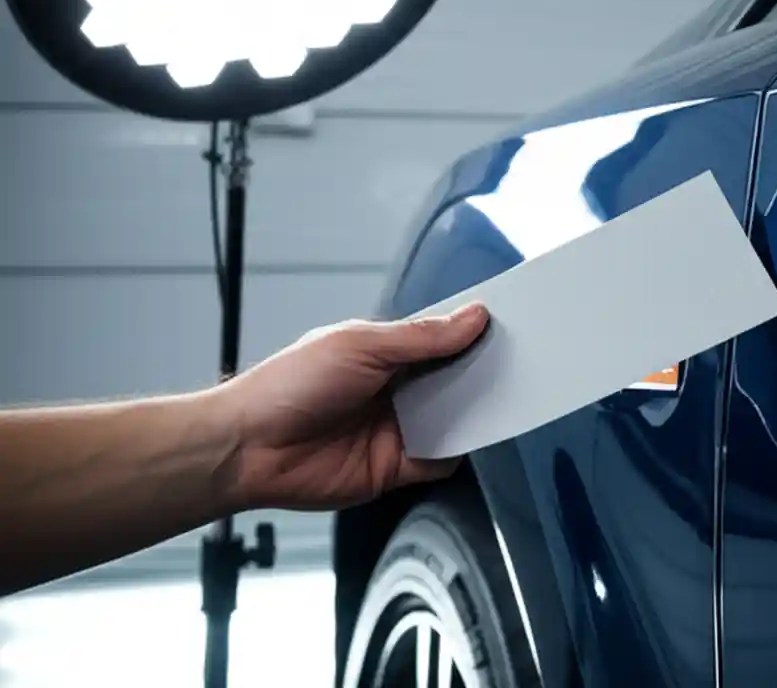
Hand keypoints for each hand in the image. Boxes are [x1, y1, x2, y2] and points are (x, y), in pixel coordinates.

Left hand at [212, 303, 487, 510]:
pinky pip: (440, 459)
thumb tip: (474, 316)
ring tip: (503, 399)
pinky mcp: (395, 468)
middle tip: (518, 364)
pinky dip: (455, 452)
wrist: (248, 449)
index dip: (474, 332)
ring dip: (474, 412)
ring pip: (454, 420)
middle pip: (456, 380)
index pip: (443, 338)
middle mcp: (396, 389)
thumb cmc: (289, 385)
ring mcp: (397, 428)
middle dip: (482, 373)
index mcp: (387, 351)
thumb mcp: (361, 346)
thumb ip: (422, 337)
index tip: (508, 325)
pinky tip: (465, 439)